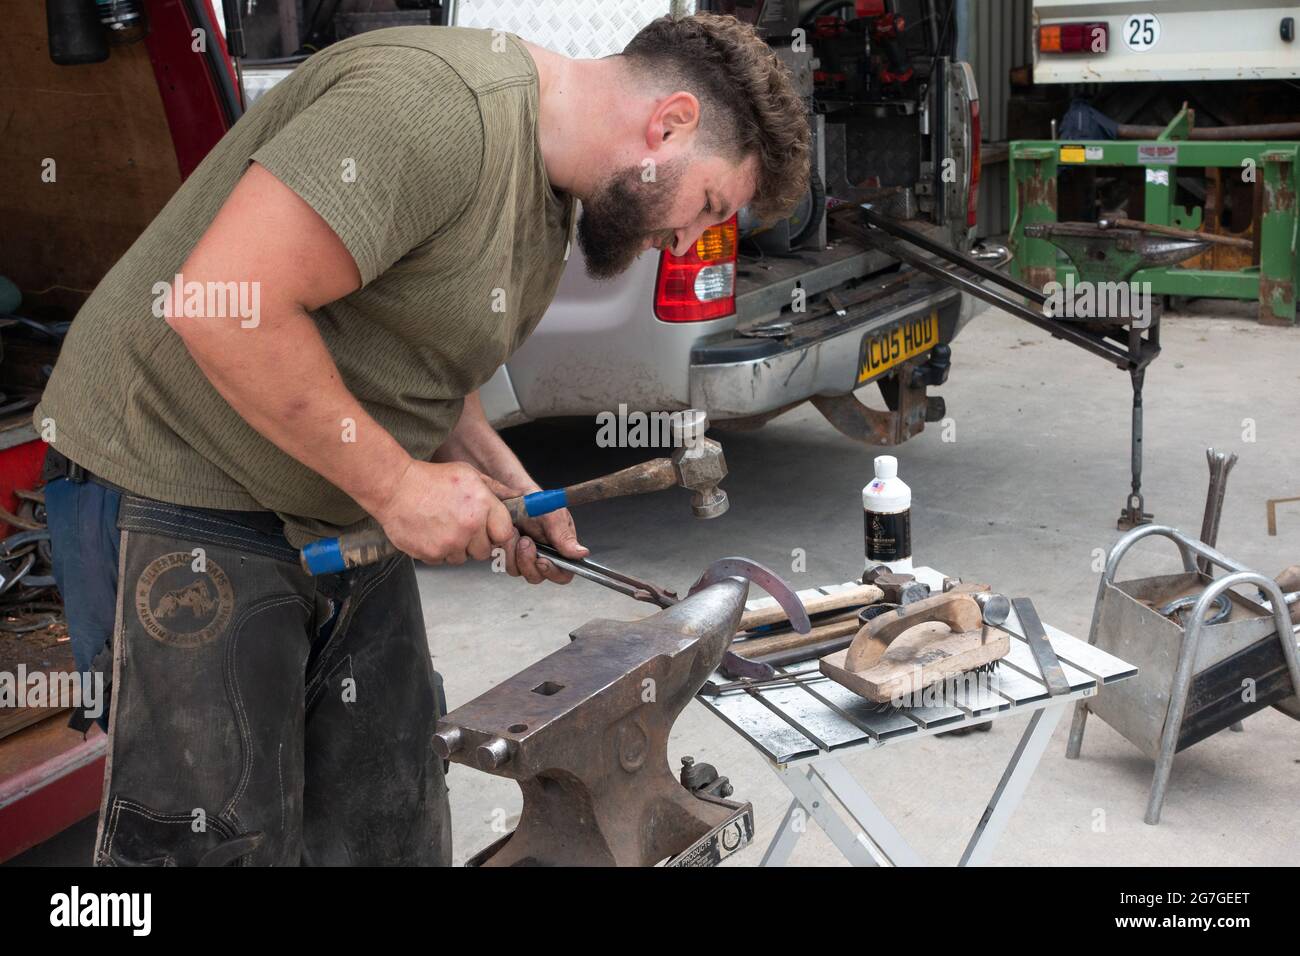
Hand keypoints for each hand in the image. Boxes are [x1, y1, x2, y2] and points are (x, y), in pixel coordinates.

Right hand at [373, 460, 515, 564]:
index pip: (505, 534)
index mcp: (483, 506)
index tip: (488, 528)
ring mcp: (451, 543)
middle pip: (485, 550)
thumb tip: (519, 498)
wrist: (394, 488)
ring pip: (464, 558)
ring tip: (442, 526)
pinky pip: (443, 560)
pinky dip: (438, 551)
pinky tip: (430, 532)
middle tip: (460, 525)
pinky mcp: (432, 554)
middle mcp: (470, 527)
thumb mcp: (469, 474)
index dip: (496, 531)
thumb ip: (495, 490)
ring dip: (456, 547)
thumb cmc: (431, 478)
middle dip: (476, 541)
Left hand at [480, 476, 587, 585]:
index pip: (563, 574)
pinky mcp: (509, 555)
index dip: (553, 572)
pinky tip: (508, 535)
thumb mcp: (553, 516)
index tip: (543, 561)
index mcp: (561, 549)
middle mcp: (544, 556)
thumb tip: (582, 553)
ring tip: (517, 533)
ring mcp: (525, 557)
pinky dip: (504, 550)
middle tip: (526, 542)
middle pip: (539, 576)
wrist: (513, 494)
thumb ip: (565, 537)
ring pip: (520, 572)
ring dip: (516, 554)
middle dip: (529, 561)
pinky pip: (505, 564)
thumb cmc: (537, 502)